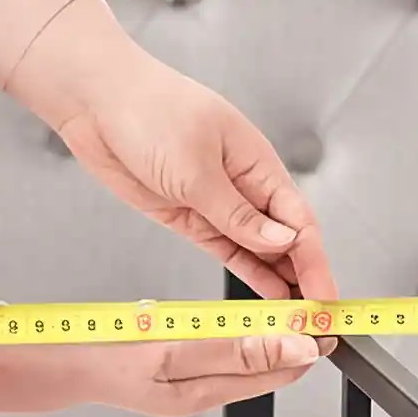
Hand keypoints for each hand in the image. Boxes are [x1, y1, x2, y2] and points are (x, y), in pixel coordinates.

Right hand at [0, 334, 330, 416]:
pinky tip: (257, 317)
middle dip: (302, 339)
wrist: (57, 357)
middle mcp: (207, 388)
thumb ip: (237, 351)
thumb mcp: (175, 351)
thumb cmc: (106, 359)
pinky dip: (249, 329)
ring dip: (279, 332)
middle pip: (273, 364)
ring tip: (305, 312)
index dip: (312, 346)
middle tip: (327, 314)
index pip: (282, 371)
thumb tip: (294, 349)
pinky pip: (228, 346)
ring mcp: (195, 375)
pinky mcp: (182, 360)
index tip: (334, 324)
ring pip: (253, 353)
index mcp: (210, 392)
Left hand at [5, 0, 337, 304]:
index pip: (300, 222)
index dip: (316, 261)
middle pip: (286, 240)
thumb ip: (239, 214)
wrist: (93, 100)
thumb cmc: (148, 110)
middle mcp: (245, 187)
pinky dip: (250, 273)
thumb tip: (283, 241)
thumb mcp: (197, 169)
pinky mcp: (192, 217)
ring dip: (280, 280)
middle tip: (315, 316)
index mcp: (259, 165)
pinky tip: (267, 294)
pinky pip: (230, 251)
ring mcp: (219, 204)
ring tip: (294, 315)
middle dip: (304, 277)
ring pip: (261, 250)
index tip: (324, 294)